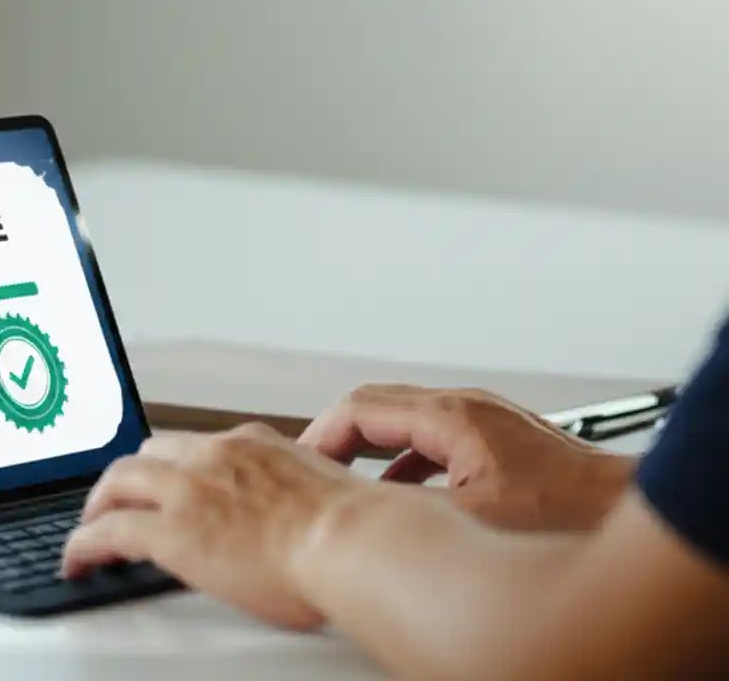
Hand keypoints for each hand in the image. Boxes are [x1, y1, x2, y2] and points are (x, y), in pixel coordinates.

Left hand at [61, 422, 366, 629]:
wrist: (349, 543)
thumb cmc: (351, 533)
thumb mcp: (320, 496)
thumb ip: (293, 496)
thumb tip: (294, 519)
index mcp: (255, 445)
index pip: (199, 445)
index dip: (176, 464)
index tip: (173, 477)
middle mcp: (215, 455)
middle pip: (151, 450)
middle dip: (130, 475)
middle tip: (119, 499)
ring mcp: (189, 487)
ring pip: (120, 479)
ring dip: (101, 502)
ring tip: (91, 526)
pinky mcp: (170, 529)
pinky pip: (107, 531)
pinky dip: (84, 545)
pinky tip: (77, 559)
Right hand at [300, 384, 635, 530]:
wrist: (620, 508)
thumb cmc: (564, 509)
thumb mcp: (465, 515)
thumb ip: (403, 507)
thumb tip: (356, 513)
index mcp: (448, 416)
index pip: (359, 408)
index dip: (321, 435)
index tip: (302, 460)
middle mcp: (464, 407)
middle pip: (377, 406)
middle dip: (338, 437)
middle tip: (313, 466)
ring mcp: (482, 418)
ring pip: (404, 420)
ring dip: (371, 449)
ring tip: (348, 480)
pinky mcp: (497, 437)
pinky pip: (431, 437)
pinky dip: (403, 459)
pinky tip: (403, 492)